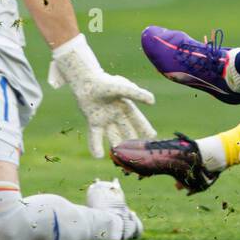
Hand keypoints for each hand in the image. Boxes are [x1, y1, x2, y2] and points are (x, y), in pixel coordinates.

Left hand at [47, 34, 156, 157]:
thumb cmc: (106, 82)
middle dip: (133, 142)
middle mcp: (117, 115)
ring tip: (120, 158)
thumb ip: (137, 94)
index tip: (153, 139)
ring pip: (113, 136)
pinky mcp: (93, 121)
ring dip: (116, 146)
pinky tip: (98, 156)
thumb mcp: (123, 88)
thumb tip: (152, 101)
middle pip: (127, 131)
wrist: (86, 81)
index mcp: (127, 107)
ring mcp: (105, 119)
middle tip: (139, 155)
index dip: (145, 130)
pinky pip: (95, 136)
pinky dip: (96, 146)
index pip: (138, 122)